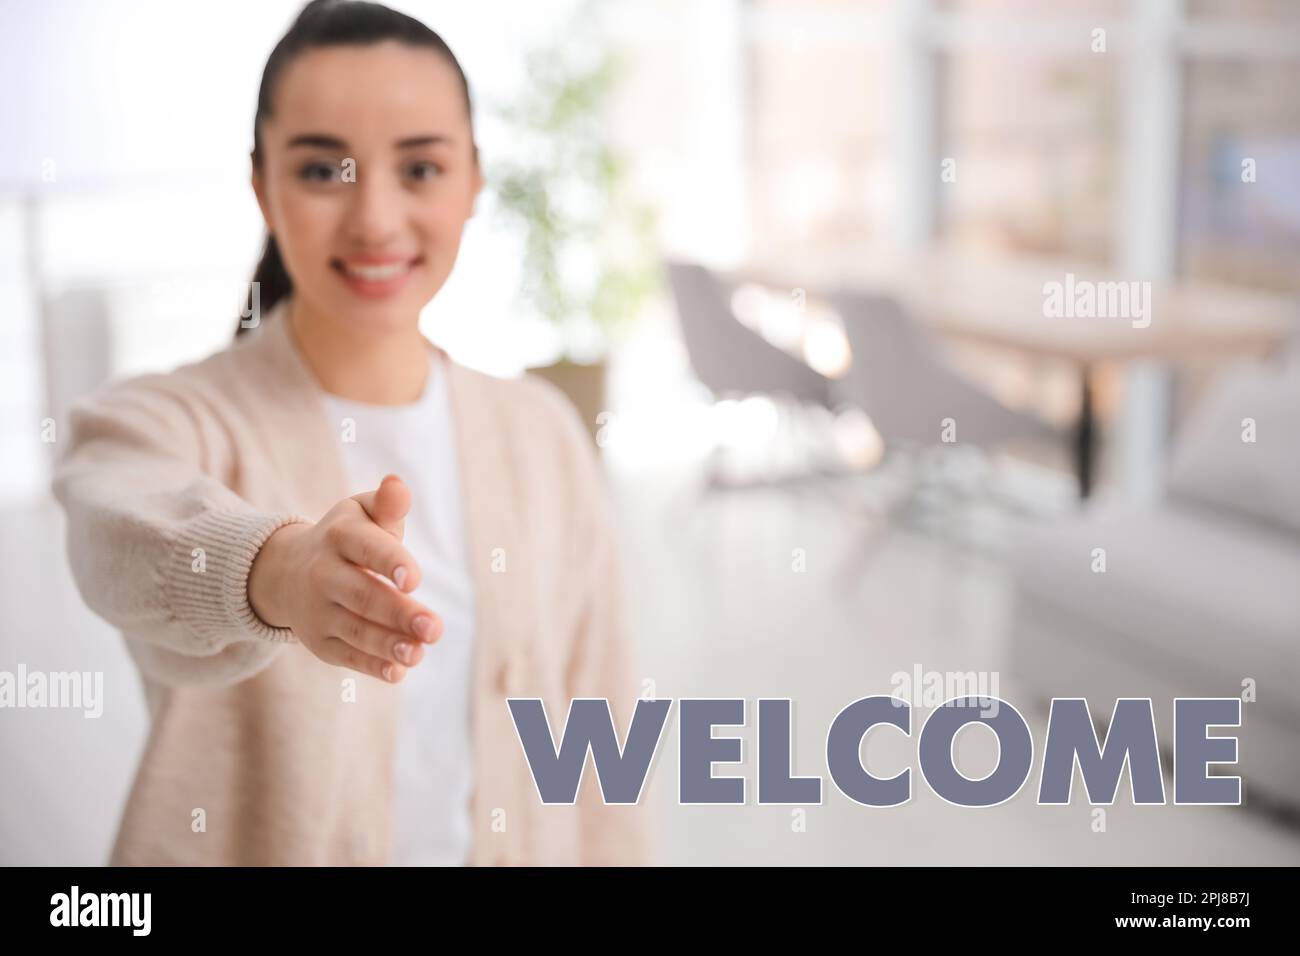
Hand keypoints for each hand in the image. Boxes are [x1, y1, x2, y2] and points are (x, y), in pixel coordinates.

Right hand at [248, 474, 441, 681]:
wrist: (288, 571)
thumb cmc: (348, 538)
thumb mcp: (362, 514)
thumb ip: (386, 505)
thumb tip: (398, 485)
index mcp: (339, 537)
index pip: (366, 549)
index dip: (390, 562)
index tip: (414, 579)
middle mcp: (323, 574)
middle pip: (363, 596)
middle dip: (399, 613)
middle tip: (435, 628)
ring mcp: (318, 611)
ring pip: (356, 630)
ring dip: (389, 644)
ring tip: (420, 652)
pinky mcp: (320, 642)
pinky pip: (348, 656)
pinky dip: (373, 665)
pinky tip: (400, 671)